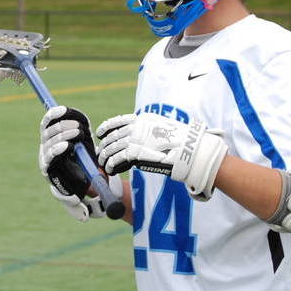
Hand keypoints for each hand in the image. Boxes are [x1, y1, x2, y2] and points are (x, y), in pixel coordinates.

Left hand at [39, 106, 115, 221]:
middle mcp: (44, 153)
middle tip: (79, 133)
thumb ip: (79, 206)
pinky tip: (63, 110)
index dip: (55, 151)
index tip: (67, 147)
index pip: (48, 158)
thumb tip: (83, 218)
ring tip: (79, 128)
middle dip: (63, 135)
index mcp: (49, 169)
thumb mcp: (80, 194)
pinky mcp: (49, 128)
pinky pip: (49, 119)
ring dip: (64, 126)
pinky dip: (56, 114)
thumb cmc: (78, 181)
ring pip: (49, 129)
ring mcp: (45, 139)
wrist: (73, 168)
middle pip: (48, 140)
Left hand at [96, 113, 227, 199]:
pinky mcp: (135, 152)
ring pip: (112, 148)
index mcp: (143, 119)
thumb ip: (148, 132)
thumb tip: (139, 140)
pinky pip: (116, 159)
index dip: (106, 127)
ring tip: (103, 164)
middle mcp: (136, 127)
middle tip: (100, 154)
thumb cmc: (181, 142)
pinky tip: (110, 170)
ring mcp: (135, 139)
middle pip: (113, 136)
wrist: (190, 149)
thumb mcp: (163, 129)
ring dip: (105, 157)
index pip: (118, 121)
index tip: (100, 134)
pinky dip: (111, 165)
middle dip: (104, 146)